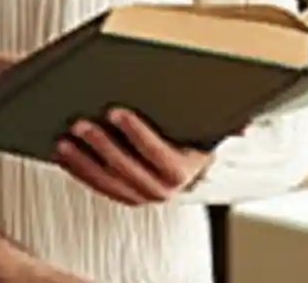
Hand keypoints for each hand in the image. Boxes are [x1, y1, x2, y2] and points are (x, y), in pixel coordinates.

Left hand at [53, 108, 213, 205]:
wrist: (190, 163)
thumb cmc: (195, 137)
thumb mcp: (211, 129)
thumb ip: (226, 125)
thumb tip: (244, 126)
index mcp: (184, 172)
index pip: (160, 156)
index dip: (138, 135)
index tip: (116, 112)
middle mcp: (163, 190)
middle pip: (128, 170)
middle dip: (103, 147)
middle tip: (81, 124)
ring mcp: (140, 195)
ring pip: (109, 183)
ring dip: (84, 163)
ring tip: (64, 141)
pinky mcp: (123, 195)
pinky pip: (99, 186)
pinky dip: (80, 171)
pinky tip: (63, 155)